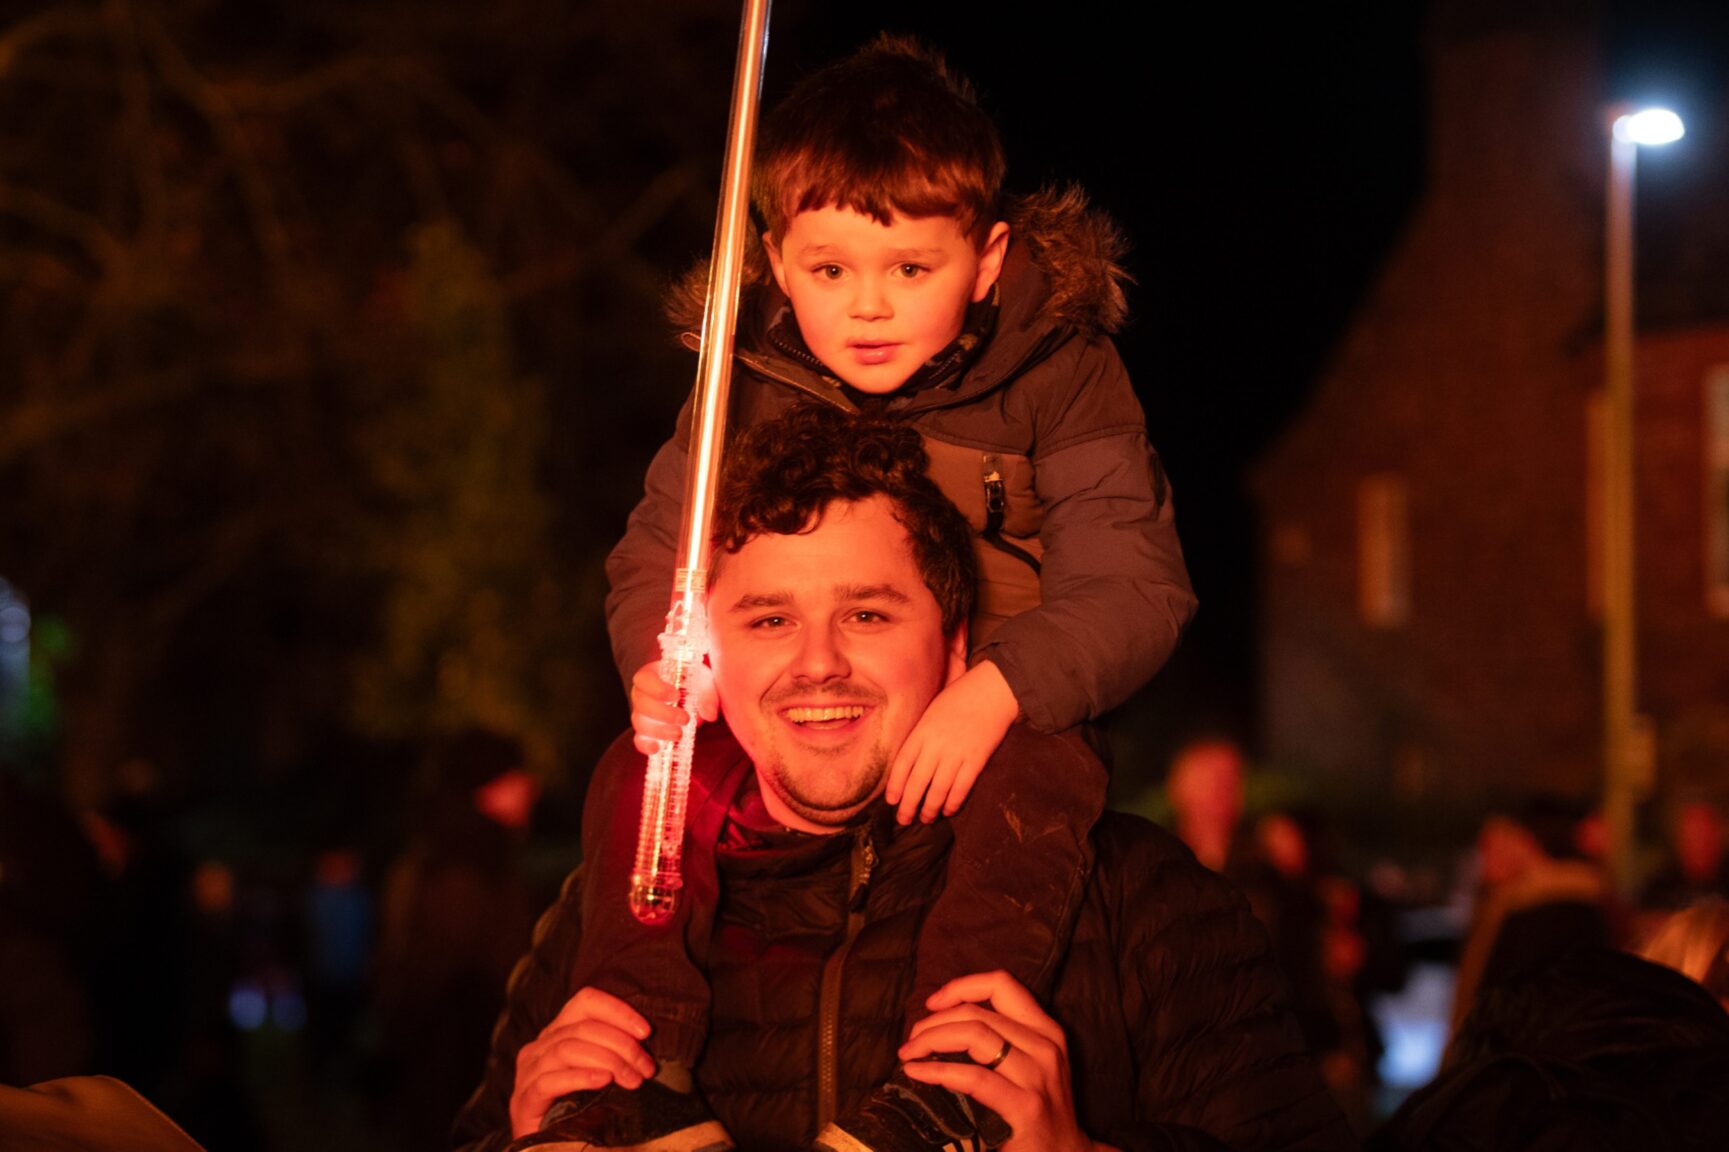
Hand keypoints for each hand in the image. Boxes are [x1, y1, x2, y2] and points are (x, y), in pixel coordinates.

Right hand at [509, 987, 656, 1136]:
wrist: (551, 1150)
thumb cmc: (583, 1111)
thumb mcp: (602, 1074)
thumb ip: (615, 1053)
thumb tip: (647, 1041)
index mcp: (558, 1033)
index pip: (586, 1002)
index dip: (617, 1010)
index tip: (646, 1031)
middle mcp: (539, 1047)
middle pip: (582, 1027)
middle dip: (622, 1044)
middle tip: (646, 1068)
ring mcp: (527, 1073)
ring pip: (567, 1049)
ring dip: (607, 1061)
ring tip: (632, 1079)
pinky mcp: (523, 1101)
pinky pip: (549, 1081)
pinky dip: (580, 1077)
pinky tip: (602, 1082)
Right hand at [630, 659, 717, 756]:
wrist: (692, 694)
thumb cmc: (693, 682)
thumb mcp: (703, 681)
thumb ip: (707, 694)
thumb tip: (710, 715)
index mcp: (652, 674)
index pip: (644, 679)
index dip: (656, 688)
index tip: (676, 695)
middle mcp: (641, 693)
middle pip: (641, 704)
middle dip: (663, 714)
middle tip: (685, 719)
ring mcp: (640, 713)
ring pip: (640, 723)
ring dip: (659, 731)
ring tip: (679, 735)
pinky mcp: (644, 732)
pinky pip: (639, 740)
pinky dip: (645, 745)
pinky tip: (657, 748)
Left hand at [885, 661, 1018, 824]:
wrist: (992, 690)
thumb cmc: (960, 698)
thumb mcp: (931, 711)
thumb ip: (921, 735)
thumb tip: (911, 761)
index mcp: (922, 731)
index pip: (902, 764)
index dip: (895, 786)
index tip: (891, 802)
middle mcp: (936, 745)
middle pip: (917, 782)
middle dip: (908, 805)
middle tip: (903, 820)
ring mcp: (957, 754)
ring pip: (938, 790)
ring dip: (930, 809)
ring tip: (926, 819)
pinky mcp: (976, 760)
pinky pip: (961, 788)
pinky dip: (953, 803)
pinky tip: (948, 811)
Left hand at [899, 971, 1111, 1151]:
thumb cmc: (1040, 1110)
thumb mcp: (1031, 1064)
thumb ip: (1001, 1039)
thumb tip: (939, 1022)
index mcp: (1046, 1030)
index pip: (1001, 984)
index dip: (960, 987)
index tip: (932, 1003)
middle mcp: (1045, 1047)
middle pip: (976, 1013)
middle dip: (933, 1023)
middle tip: (912, 1042)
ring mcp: (1038, 1077)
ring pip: (973, 1034)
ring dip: (931, 1040)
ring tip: (909, 1055)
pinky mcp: (1027, 1108)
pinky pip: (973, 1077)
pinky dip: (938, 1071)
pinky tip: (918, 1073)